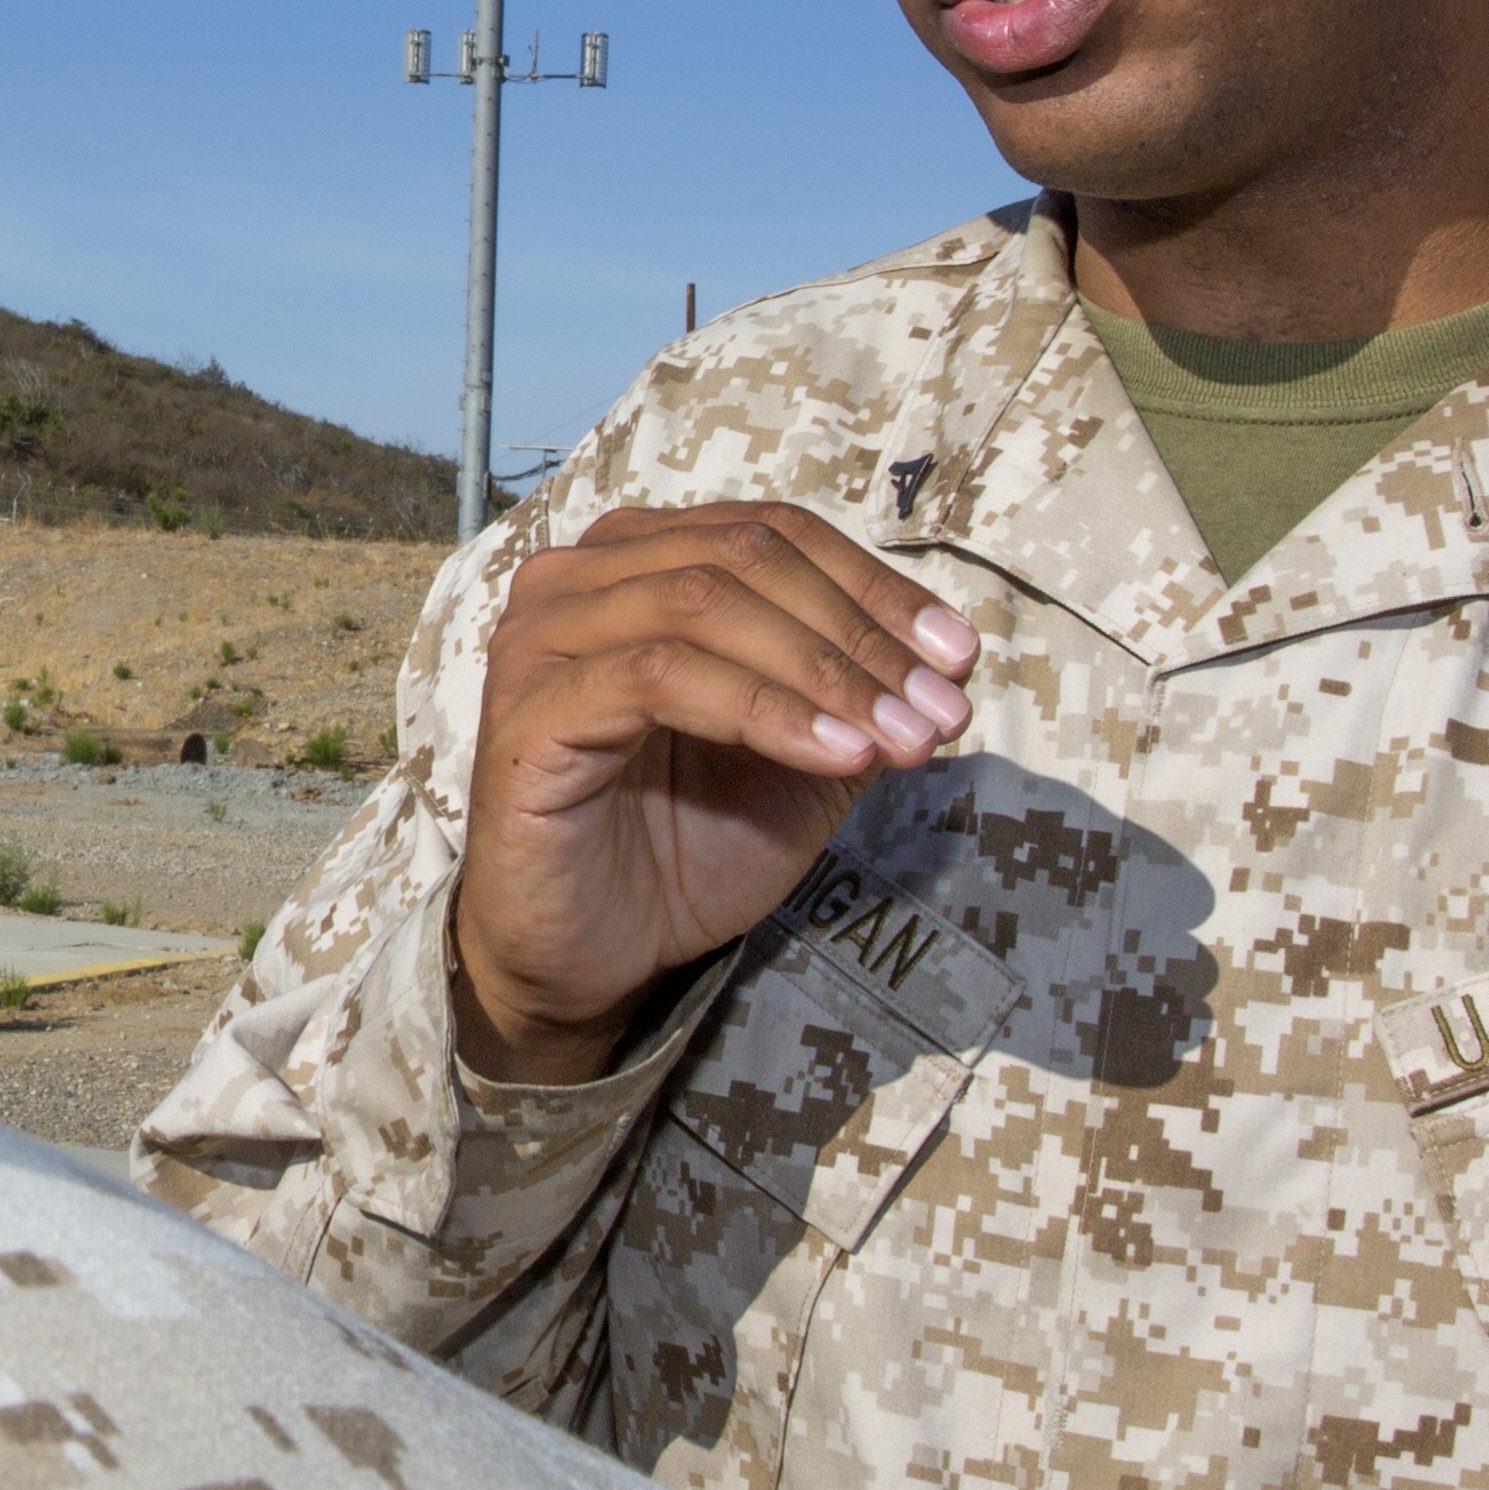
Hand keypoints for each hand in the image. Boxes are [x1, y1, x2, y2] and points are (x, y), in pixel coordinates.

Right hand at [448, 502, 976, 1083]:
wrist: (591, 955)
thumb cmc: (683, 845)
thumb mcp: (800, 758)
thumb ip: (857, 697)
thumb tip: (948, 657)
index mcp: (638, 563)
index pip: (773, 534)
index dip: (876, 586)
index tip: (959, 658)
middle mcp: (578, 579)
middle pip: (745, 557)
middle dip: (861, 632)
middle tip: (937, 708)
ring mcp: (543, 640)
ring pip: (705, 605)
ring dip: (823, 671)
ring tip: (897, 737)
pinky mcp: (529, 712)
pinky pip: (659, 678)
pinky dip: (763, 709)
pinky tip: (832, 753)